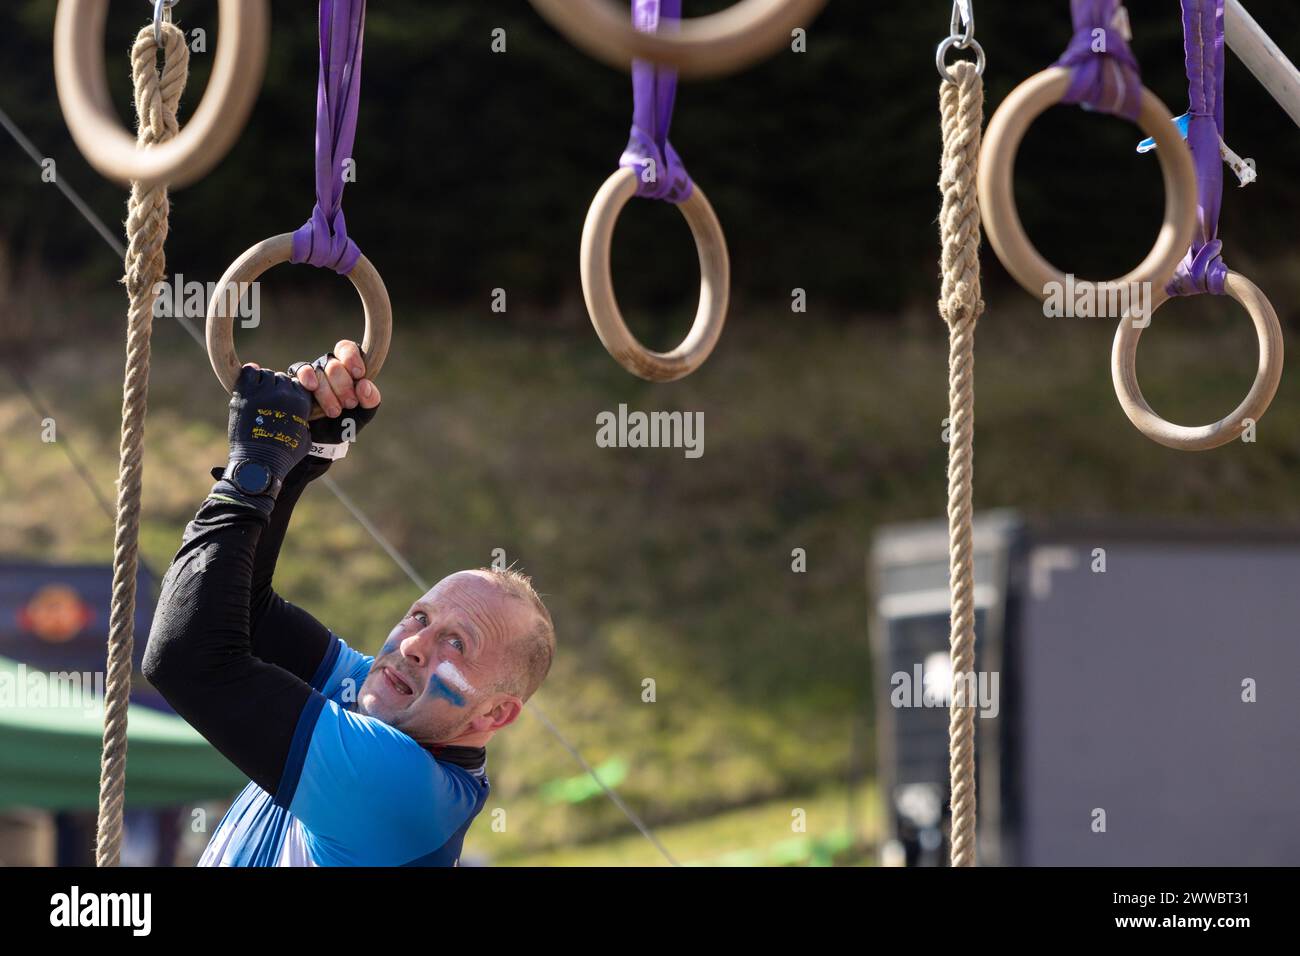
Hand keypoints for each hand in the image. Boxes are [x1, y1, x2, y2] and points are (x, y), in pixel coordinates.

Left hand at [216, 365, 313, 507]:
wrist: (259, 463)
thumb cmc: (283, 455)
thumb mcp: (305, 438)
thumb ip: (303, 421)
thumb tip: (301, 416)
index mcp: (301, 402)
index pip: (298, 384)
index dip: (290, 391)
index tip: (283, 400)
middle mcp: (285, 394)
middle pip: (281, 378)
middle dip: (276, 387)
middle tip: (268, 400)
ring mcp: (264, 392)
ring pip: (266, 374)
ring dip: (262, 382)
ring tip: (258, 396)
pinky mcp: (245, 394)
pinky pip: (249, 372)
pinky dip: (249, 375)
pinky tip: (248, 384)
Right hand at [289, 339, 381, 418]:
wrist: (324, 441)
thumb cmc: (346, 423)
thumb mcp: (363, 414)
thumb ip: (371, 400)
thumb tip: (364, 385)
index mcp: (348, 368)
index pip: (347, 349)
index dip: (352, 358)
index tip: (358, 375)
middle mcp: (330, 367)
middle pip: (334, 364)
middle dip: (343, 385)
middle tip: (349, 404)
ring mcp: (313, 373)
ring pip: (319, 371)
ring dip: (328, 393)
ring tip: (334, 411)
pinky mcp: (297, 382)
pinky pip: (300, 370)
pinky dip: (307, 377)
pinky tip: (312, 388)